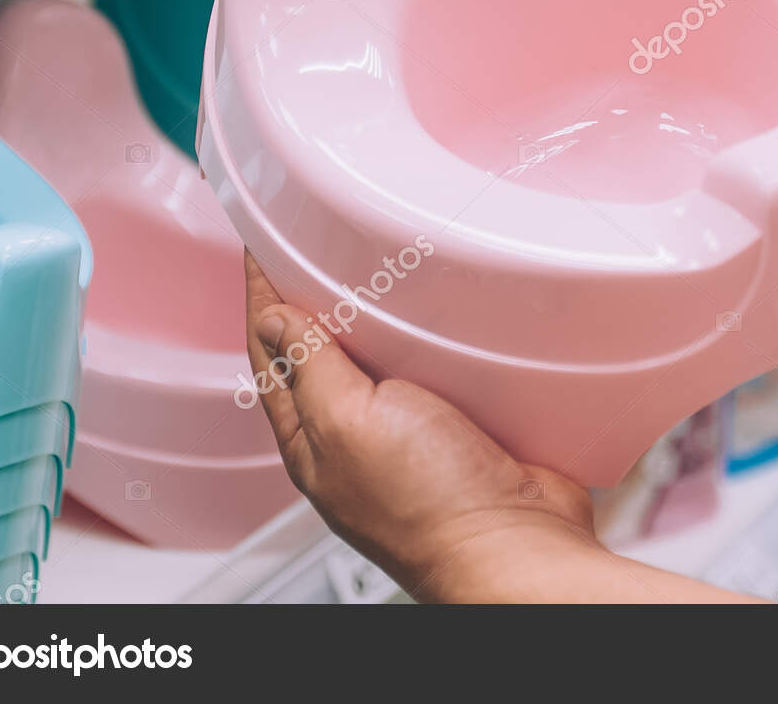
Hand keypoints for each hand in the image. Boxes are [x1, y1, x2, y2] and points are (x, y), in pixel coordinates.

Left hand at [243, 253, 749, 602]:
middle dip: (315, 294)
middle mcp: (358, 435)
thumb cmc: (432, 503)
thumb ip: (311, 369)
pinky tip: (448, 307)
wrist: (517, 543)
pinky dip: (438, 333)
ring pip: (384, 355)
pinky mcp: (467, 422)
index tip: (260, 239)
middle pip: (323, 350)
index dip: (263, 292)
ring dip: (380, 310)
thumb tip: (274, 318)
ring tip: (379, 256)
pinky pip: (441, 366)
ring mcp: (413, 430)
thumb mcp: (350, 422)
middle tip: (315, 234)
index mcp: (314, 438)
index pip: (272, 351)